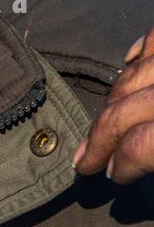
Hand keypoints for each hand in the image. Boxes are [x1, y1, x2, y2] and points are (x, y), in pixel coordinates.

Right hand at [73, 31, 153, 182]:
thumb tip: (124, 165)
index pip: (138, 146)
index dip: (120, 165)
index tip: (112, 175)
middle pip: (124, 111)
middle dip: (100, 138)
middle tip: (87, 158)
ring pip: (132, 75)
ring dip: (112, 101)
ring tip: (104, 121)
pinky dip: (138, 51)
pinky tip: (128, 63)